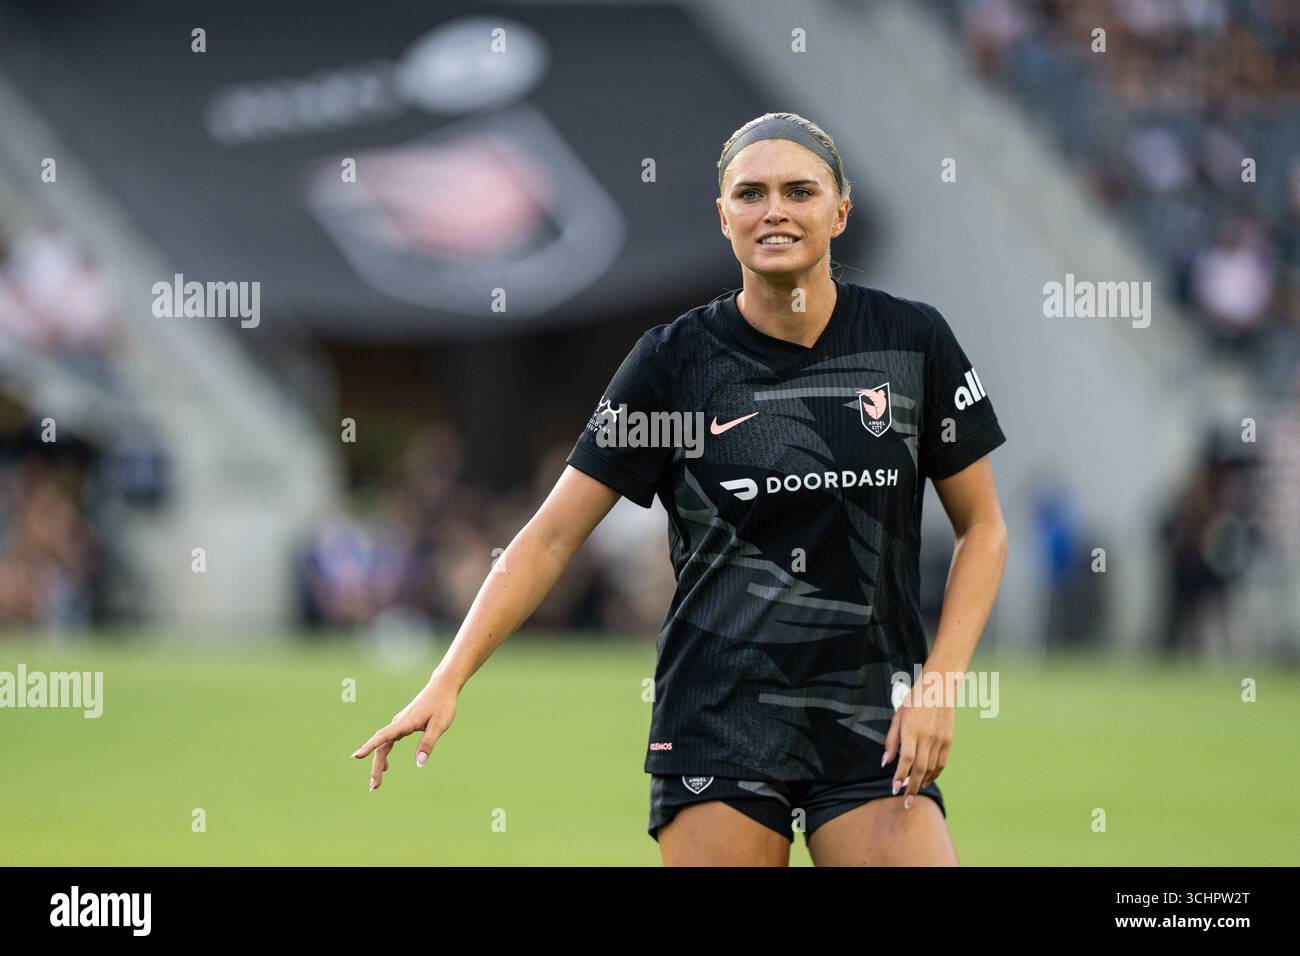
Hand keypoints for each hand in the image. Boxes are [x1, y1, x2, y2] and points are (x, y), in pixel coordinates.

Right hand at [351, 676, 458, 790]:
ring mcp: (399, 724)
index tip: (356, 756)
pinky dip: (385, 754)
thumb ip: (428, 743)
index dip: (369, 746)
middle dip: (375, 767)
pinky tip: (386, 767)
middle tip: (374, 787)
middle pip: (381, 747)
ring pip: (384, 745)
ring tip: (376, 782)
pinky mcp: (403, 725)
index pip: (383, 736)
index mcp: (405, 722)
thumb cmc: (442, 705)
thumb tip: (419, 763)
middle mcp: (398, 723)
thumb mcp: (439, 725)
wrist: (442, 687)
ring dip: (379, 763)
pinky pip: (389, 742)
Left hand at [882, 685, 953, 809]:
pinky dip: (934, 774)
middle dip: (912, 788)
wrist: (939, 688)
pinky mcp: (948, 741)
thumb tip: (885, 762)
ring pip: (932, 768)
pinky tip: (927, 780)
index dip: (900, 776)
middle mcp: (927, 736)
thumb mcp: (897, 716)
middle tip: (906, 803)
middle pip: (920, 768)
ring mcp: (940, 739)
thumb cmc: (914, 701)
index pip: (907, 759)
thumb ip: (891, 740)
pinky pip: (942, 763)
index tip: (894, 789)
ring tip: (914, 793)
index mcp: (911, 730)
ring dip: (923, 783)